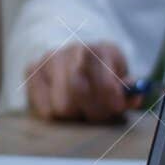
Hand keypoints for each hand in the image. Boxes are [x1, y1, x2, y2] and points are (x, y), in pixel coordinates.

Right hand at [23, 41, 139, 122]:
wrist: (74, 58)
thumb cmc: (103, 75)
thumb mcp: (121, 79)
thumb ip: (128, 90)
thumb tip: (133, 97)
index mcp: (101, 50)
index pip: (104, 78)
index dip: (110, 96)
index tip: (115, 107)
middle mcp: (73, 49)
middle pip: (80, 92)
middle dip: (93, 111)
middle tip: (98, 114)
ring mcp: (50, 58)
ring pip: (62, 106)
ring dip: (74, 114)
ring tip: (80, 108)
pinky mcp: (32, 69)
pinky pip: (44, 109)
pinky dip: (55, 113)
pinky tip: (62, 104)